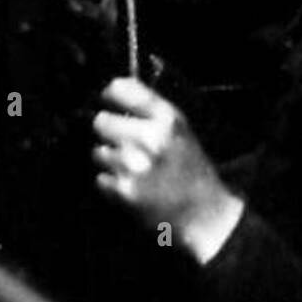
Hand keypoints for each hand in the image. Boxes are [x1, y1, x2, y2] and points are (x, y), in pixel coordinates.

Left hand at [93, 77, 243, 262]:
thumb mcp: (181, 128)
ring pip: (98, 151)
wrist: (203, 213)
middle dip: (108, 131)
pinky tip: (131, 184)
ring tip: (131, 167)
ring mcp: (135, 165)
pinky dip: (111, 183)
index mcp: (167, 118)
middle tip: (123, 142)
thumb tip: (112, 88)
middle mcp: (151, 138)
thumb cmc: (190, 166)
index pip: (119, 89)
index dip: (109, 95)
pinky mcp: (124, 191)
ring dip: (109, 159)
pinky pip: (100, 178)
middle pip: (101, 121)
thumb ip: (150, 107)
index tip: (109, 102)